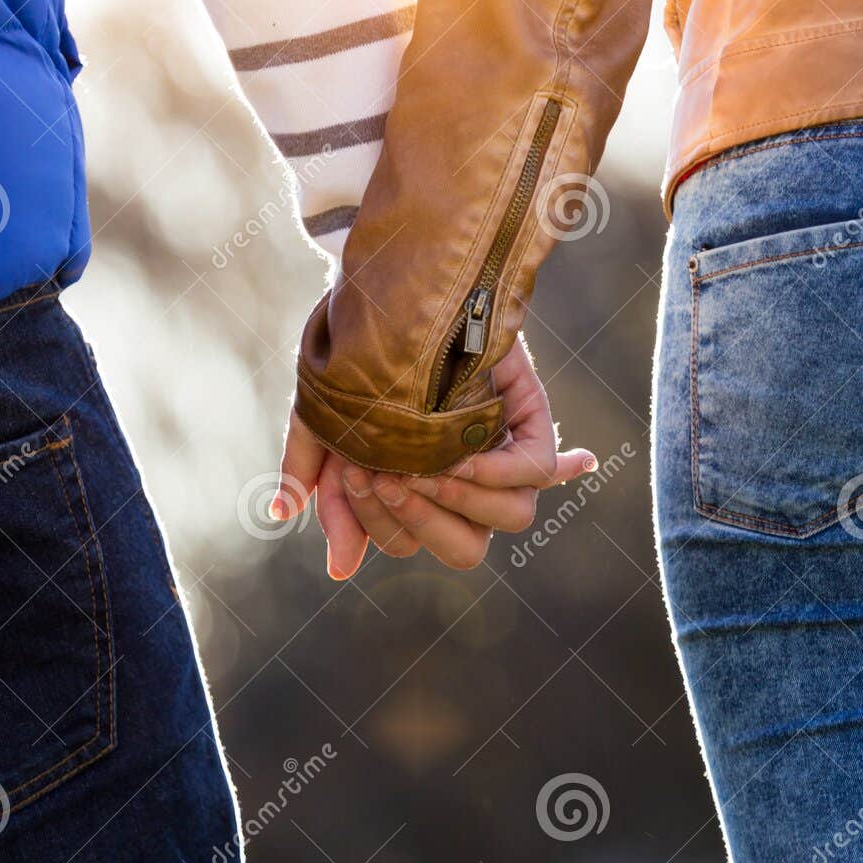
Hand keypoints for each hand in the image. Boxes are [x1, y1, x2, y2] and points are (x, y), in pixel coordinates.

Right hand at [276, 337, 594, 578]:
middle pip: (465, 550)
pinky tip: (458, 457)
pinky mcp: (531, 418)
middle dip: (417, 520)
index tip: (354, 474)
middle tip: (382, 475)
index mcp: (423, 493)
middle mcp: (469, 483)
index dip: (379, 524)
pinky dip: (496, 474)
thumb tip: (339, 572)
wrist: (387, 290)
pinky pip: (537, 471)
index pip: (409, 543)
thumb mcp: (326, 432)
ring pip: (510, 518)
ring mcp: (505, 453)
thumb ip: (329, 500)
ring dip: (457, 501)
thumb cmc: (355, 363)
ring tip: (419, 468)